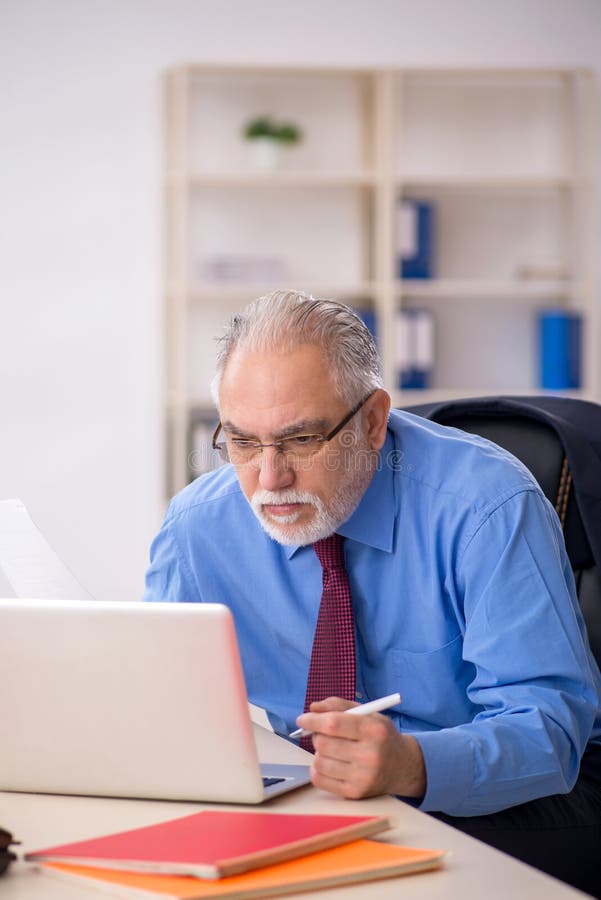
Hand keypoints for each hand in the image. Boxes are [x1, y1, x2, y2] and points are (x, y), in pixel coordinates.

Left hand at [296, 697, 426, 799]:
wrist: (403, 767)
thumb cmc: (381, 736)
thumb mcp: (368, 714)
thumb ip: (339, 706)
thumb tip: (313, 708)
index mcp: (374, 730)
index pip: (334, 724)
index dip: (313, 720)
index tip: (302, 719)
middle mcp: (370, 755)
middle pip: (323, 743)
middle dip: (316, 735)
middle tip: (322, 733)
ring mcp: (362, 777)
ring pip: (319, 762)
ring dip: (319, 752)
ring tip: (331, 749)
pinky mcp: (354, 793)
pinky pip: (320, 780)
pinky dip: (318, 769)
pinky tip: (330, 763)